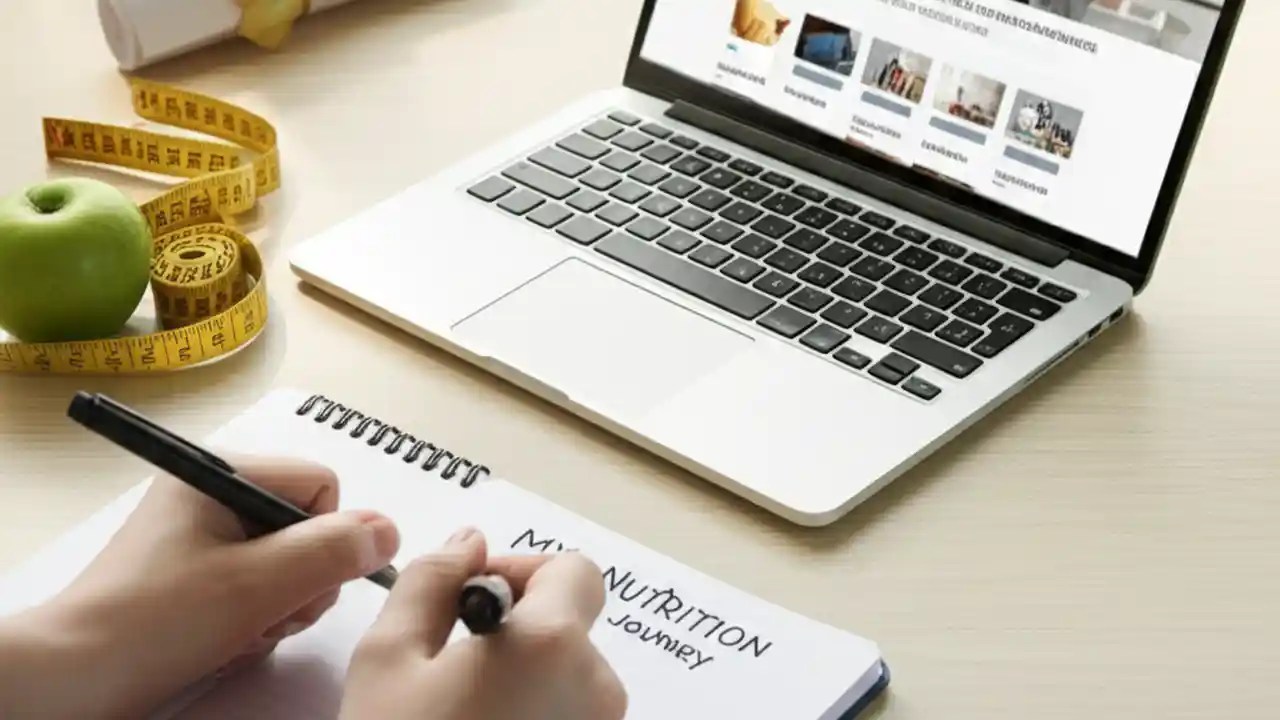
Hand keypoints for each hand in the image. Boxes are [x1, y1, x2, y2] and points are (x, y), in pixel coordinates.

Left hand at [0, 456, 399, 718]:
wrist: (75, 678)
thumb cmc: (147, 624)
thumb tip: (386, 530)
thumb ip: (330, 551)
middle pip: (309, 525)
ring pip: (290, 561)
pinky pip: (261, 585)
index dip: (325, 538)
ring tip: (243, 628)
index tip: (296, 578)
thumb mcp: (256, 584)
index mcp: (220, 473)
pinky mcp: (198, 573)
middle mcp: (214, 495)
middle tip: (268, 610)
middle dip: (303, 579)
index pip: (321, 485)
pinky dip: (258, 616)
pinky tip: (230, 636)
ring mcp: (204, 535)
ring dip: (281, 604)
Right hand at [339, 529, 626, 719]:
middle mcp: (596, 692)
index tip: (473, 599)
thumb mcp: (388, 659)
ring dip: (523, 679)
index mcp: (553, 647)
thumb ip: (431, 580)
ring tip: (459, 715)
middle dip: (516, 630)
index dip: (522, 571)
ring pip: (569, 680)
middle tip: (451, 664)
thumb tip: (465, 542)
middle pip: (571, 627)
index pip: (574, 570)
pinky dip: (534, 718)